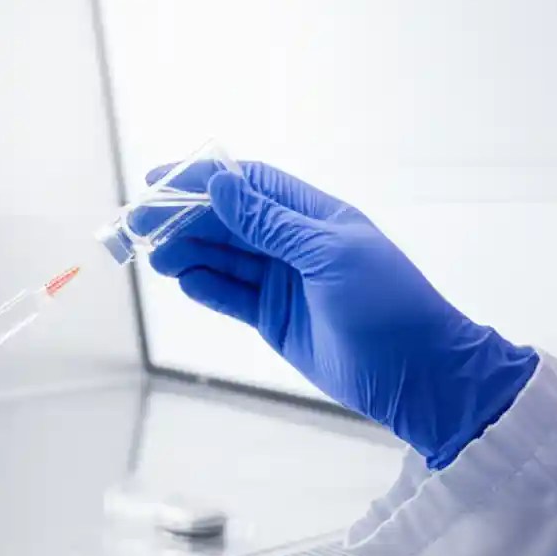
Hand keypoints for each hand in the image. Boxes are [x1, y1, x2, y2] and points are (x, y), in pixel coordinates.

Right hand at [144, 161, 536, 466]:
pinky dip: (205, 287)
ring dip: (187, 252)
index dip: (203, 178)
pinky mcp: (272, 318)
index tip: (159, 179)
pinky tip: (183, 281)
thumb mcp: (329, 255)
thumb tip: (219, 185)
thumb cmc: (388, 306)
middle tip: (139, 224)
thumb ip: (270, 223)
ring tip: (155, 257)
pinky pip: (229, 296)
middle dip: (183, 218)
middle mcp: (294, 244)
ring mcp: (282, 282)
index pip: (249, 184)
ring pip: (222, 258)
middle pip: (227, 221)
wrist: (417, 377)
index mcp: (314, 216)